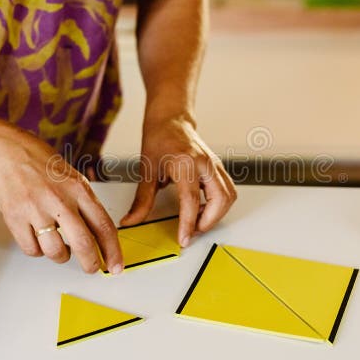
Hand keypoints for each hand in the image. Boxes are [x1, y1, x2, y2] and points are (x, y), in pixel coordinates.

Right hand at [0, 128, 122, 273]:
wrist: (6, 152)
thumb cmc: (40, 163)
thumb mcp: (73, 178)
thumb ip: (86, 204)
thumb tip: (99, 234)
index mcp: (78, 189)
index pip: (104, 226)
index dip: (113, 251)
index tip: (116, 266)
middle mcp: (59, 200)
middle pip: (83, 243)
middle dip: (91, 263)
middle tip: (92, 268)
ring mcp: (36, 210)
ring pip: (56, 251)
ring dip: (61, 256)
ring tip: (60, 248)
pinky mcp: (15, 218)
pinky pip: (32, 250)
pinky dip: (38, 251)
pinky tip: (39, 240)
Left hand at [121, 115, 236, 245]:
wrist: (170, 120)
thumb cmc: (159, 140)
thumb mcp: (146, 171)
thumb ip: (141, 200)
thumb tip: (131, 221)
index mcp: (185, 162)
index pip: (191, 200)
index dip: (188, 223)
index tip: (183, 239)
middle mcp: (204, 163)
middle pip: (219, 200)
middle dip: (208, 221)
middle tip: (191, 230)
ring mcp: (214, 164)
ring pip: (228, 196)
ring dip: (216, 214)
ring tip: (196, 219)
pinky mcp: (218, 168)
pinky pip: (227, 190)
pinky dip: (219, 204)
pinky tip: (202, 208)